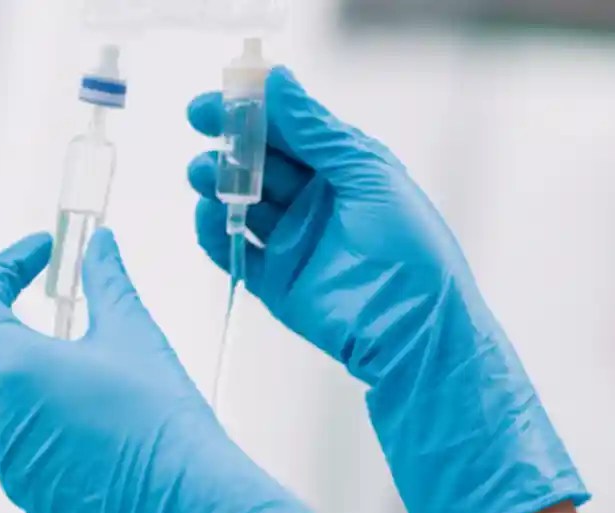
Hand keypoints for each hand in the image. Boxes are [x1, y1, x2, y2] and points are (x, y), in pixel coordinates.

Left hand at [0, 229, 349, 512]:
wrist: (176, 494)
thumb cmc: (155, 412)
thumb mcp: (131, 331)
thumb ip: (105, 280)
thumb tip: (100, 243)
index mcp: (11, 365)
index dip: (3, 270)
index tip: (41, 256)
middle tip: (33, 312)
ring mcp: (5, 458)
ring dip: (12, 377)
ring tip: (67, 367)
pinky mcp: (25, 490)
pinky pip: (10, 445)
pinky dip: (31, 421)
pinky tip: (80, 418)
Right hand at [187, 68, 587, 512]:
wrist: (414, 329)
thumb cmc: (410, 248)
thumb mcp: (367, 173)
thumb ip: (317, 130)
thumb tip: (277, 81)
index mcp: (344, 170)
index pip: (291, 130)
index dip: (254, 110)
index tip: (218, 97)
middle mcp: (316, 202)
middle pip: (262, 163)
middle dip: (229, 143)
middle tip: (201, 128)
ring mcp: (295, 242)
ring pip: (244, 204)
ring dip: (219, 184)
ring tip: (202, 174)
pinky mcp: (277, 282)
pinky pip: (236, 252)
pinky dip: (216, 232)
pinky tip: (207, 214)